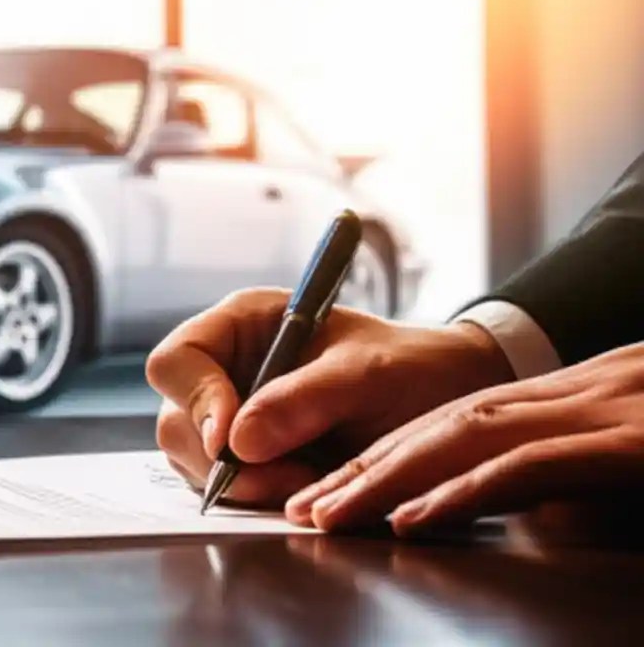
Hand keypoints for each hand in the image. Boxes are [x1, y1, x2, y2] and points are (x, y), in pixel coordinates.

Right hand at [147, 289, 513, 505]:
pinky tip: (302, 489)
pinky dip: (255, 497)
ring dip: (242, 484)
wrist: (446, 398)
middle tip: (284, 479)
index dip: (194, 400)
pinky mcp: (246, 457)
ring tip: (308, 481)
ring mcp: (231, 415)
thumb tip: (237, 442)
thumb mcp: (366, 374)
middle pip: (176, 419)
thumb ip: (302, 399)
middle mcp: (225, 368)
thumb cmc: (409, 366)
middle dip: (220, 459)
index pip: (179, 360)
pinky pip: (223, 486)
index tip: (230, 441)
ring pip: (194, 459)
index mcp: (242, 324)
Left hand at [290, 342, 643, 534]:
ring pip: (463, 439)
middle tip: (303, 508)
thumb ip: (557, 464)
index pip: (451, 425)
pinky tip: (410, 517)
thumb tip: (509, 494)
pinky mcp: (626, 445)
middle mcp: (564, 399)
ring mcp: (592, 416)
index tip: (326, 494)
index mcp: (559, 398)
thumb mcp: (622, 443)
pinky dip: (461, 490)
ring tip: (329, 513)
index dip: (383, 460)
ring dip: (388, 478)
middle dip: (365, 470)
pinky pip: (523, 466)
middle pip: (441, 429)